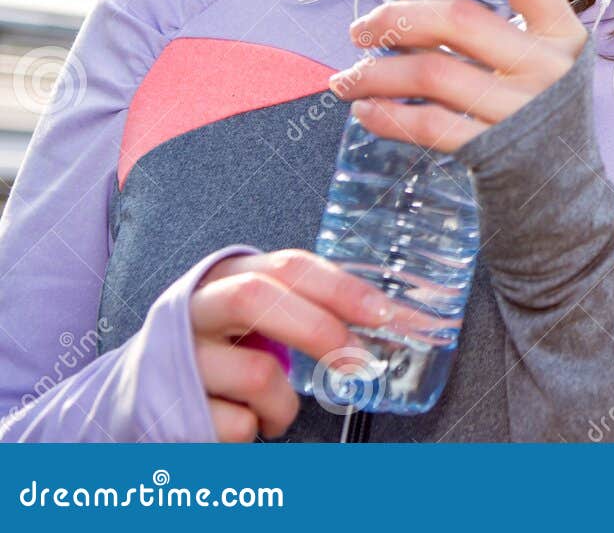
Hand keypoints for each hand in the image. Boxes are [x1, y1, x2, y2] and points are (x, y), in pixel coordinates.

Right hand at [189, 249, 422, 441]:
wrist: (143, 391)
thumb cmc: (222, 348)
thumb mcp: (259, 313)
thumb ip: (309, 304)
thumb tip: (388, 321)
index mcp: (228, 275)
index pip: (289, 265)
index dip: (340, 287)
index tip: (384, 314)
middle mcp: (197, 307)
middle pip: (257, 297)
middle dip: (319, 330)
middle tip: (357, 363)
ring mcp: (178, 356)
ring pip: (256, 373)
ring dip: (284, 404)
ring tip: (275, 410)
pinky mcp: (170, 406)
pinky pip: (238, 424)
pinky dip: (256, 430)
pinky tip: (244, 423)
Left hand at [330, 0, 589, 153]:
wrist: (565, 190)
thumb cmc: (542, 110)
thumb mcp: (546, 59)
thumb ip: (508, 24)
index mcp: (563, 32)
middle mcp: (547, 67)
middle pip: (459, 19)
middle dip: (395, 19)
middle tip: (360, 30)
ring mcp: (522, 110)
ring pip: (430, 74)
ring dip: (375, 73)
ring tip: (347, 78)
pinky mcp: (495, 151)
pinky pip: (428, 125)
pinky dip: (387, 115)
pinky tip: (367, 110)